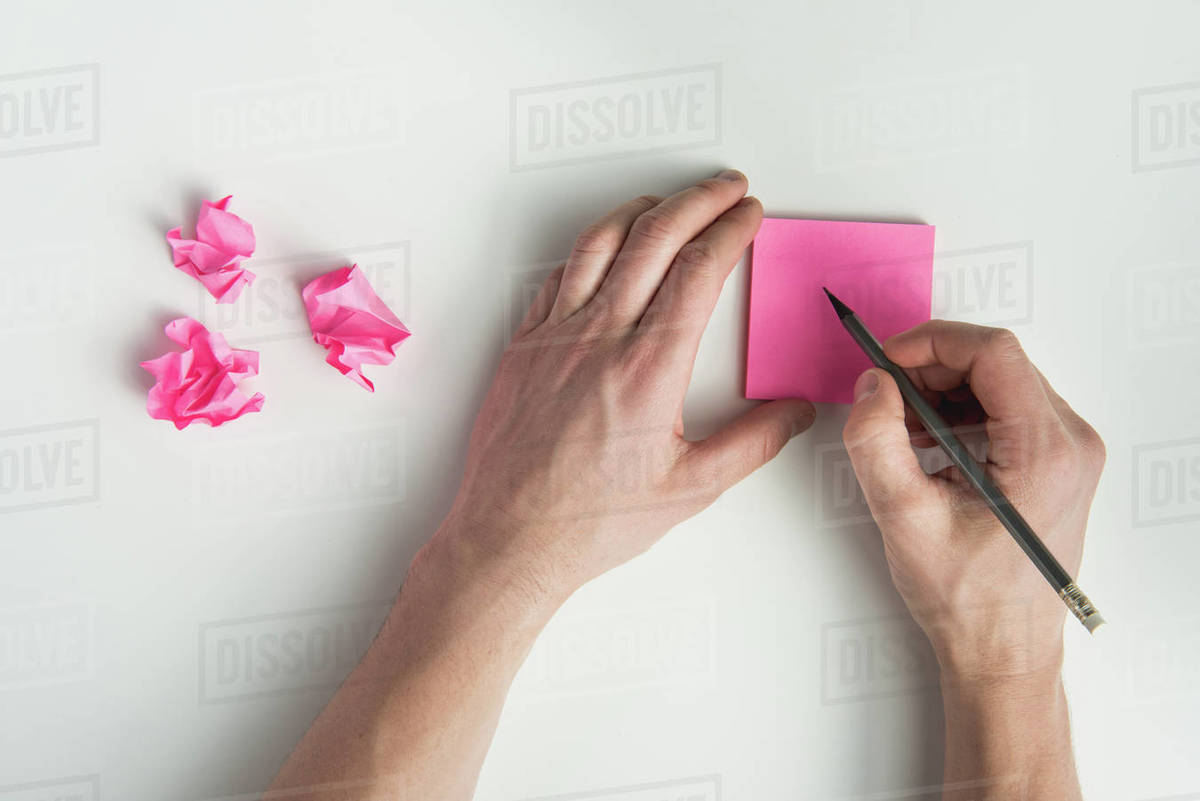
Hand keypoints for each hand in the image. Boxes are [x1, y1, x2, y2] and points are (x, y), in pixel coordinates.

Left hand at [432, 171, 814, 605]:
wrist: (510, 537)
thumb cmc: (589, 520)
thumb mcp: (690, 490)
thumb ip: (753, 444)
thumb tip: (794, 412)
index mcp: (649, 369)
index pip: (700, 271)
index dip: (730, 231)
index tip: (749, 214)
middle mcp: (600, 339)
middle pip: (654, 238)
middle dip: (697, 200)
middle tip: (725, 187)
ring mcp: (555, 338)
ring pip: (599, 244)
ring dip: (640, 211)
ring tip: (666, 201)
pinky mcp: (523, 347)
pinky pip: (558, 277)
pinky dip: (589, 249)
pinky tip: (603, 250)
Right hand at [842, 322, 1104, 683]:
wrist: (1002, 650)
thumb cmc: (966, 598)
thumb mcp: (903, 516)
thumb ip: (876, 440)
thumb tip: (871, 386)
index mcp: (1045, 452)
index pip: (993, 352)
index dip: (931, 343)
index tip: (886, 361)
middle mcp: (1071, 443)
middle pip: (998, 362)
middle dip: (932, 368)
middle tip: (885, 397)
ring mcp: (1071, 452)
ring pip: (1001, 381)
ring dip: (944, 389)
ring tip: (902, 428)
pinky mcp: (1058, 462)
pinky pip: (1008, 407)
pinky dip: (962, 410)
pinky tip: (928, 441)